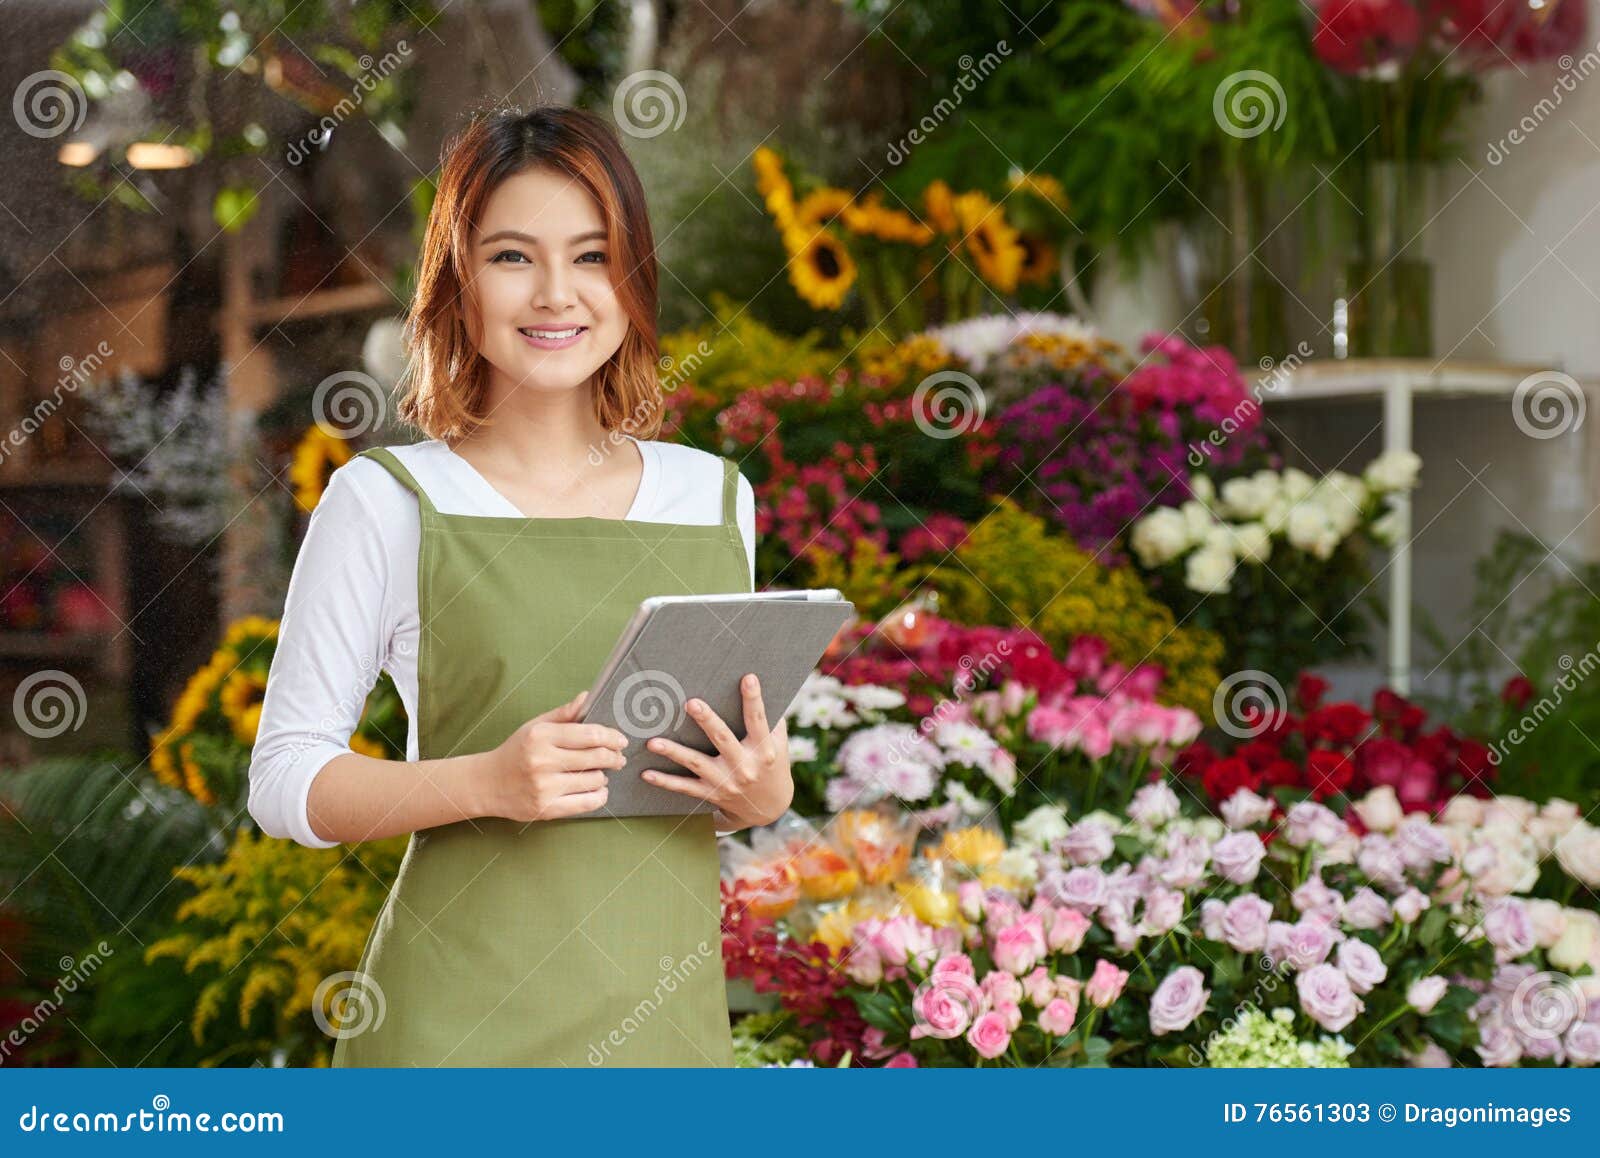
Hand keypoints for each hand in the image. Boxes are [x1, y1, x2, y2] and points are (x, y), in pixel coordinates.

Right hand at [478, 689, 628, 821]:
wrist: (486, 784)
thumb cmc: (515, 752)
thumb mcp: (535, 727)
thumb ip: (563, 714)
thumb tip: (587, 697)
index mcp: (541, 736)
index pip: (590, 734)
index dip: (611, 737)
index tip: (620, 740)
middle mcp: (542, 761)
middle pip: (596, 757)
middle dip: (614, 757)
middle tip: (618, 758)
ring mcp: (544, 787)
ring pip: (594, 780)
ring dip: (603, 776)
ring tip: (598, 773)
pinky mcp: (546, 809)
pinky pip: (586, 803)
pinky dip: (599, 796)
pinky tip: (598, 789)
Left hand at [638, 673, 792, 830]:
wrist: (768, 807)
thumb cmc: (771, 764)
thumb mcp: (778, 744)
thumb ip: (770, 720)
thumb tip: (755, 685)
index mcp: (764, 750)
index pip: (758, 721)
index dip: (754, 700)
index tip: (748, 678)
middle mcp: (744, 767)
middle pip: (723, 739)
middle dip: (707, 721)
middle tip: (691, 703)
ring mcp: (726, 782)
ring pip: (697, 764)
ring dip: (674, 752)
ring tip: (653, 742)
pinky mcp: (711, 793)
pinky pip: (685, 787)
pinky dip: (665, 782)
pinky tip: (646, 773)